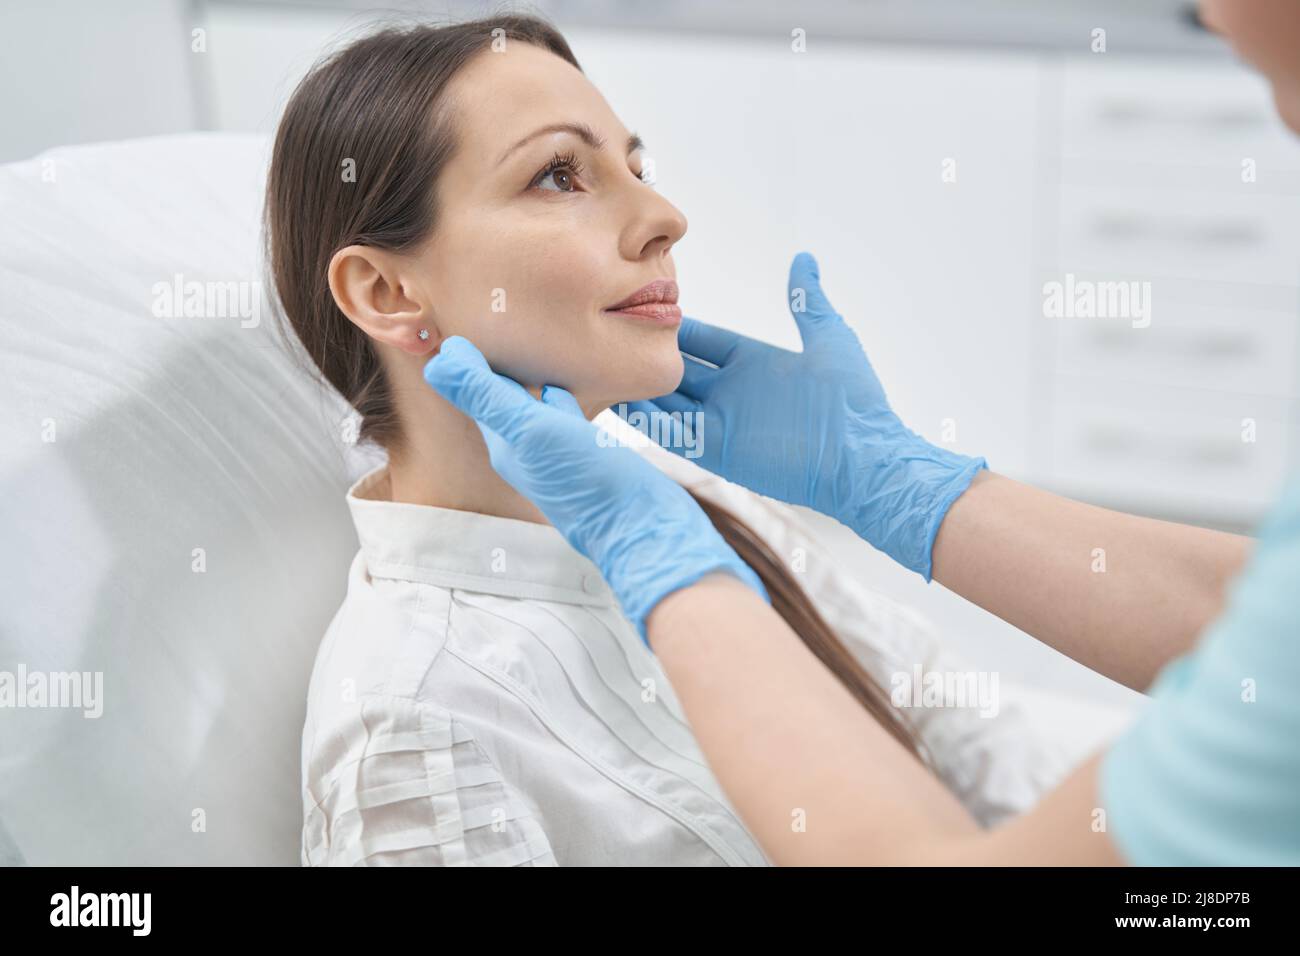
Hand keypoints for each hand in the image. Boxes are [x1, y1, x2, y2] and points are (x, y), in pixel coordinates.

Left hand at [423, 336, 766, 641]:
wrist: (649, 530)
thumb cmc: (591, 482)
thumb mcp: (532, 430)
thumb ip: (487, 396)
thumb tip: (438, 358)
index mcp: (506, 443)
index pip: (478, 390)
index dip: (470, 355)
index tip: (465, 315)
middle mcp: (527, 450)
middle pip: (504, 396)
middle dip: (498, 361)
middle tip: (496, 316)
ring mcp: (559, 455)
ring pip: (537, 404)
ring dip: (533, 374)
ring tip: (534, 337)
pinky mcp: (590, 458)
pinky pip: (567, 417)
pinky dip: (565, 393)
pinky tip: (576, 379)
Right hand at [628, 252, 984, 579]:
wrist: (863, 458)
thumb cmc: (855, 402)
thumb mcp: (829, 338)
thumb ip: (807, 300)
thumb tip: (803, 260)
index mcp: (755, 364)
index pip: (704, 341)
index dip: (677, 327)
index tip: (645, 306)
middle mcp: (733, 393)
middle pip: (679, 369)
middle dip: (648, 353)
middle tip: (610, 331)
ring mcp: (723, 423)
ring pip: (668, 401)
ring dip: (639, 385)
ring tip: (602, 364)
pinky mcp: (718, 450)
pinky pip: (673, 431)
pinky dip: (646, 417)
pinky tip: (620, 397)